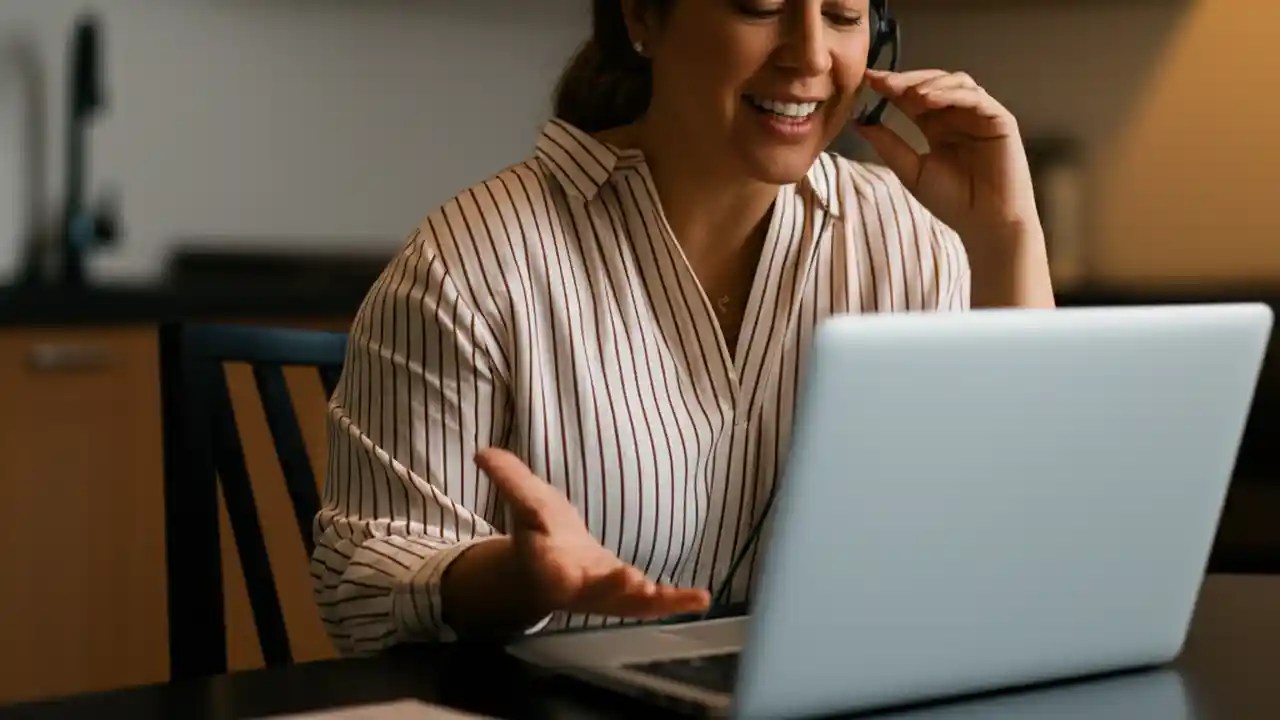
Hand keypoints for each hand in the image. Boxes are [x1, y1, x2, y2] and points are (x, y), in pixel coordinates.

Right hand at [476, 448, 710, 618]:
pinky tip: (700, 598)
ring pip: (628, 604)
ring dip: (653, 602)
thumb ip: (510, 479)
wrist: (550, 570)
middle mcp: (576, 586)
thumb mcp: (526, 504)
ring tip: (685, 598)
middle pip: (594, 591)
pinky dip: (674, 602)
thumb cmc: (540, 535)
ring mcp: (605, 595)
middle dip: (613, 588)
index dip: (548, 560)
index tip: (550, 552)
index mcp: (546, 563)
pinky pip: (651, 604)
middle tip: (634, 583)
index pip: (545, 562)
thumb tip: (482, 452)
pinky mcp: (628, 596)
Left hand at [855, 69, 1041, 245]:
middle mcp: (957, 116)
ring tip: (908, 93)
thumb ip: (889, 145)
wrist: (986, 225)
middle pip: (932, 84)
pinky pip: (976, 97)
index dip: (890, 87)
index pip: (911, 99)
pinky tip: (930, 98)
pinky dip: (952, 93)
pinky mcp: (999, 119)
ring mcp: (979, 115)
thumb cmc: (952, 202)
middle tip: (883, 81)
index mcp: (936, 127)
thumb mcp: (911, 171)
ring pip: (955, 83)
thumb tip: (858, 122)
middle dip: (906, 80)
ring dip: (930, 83)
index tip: (866, 80)